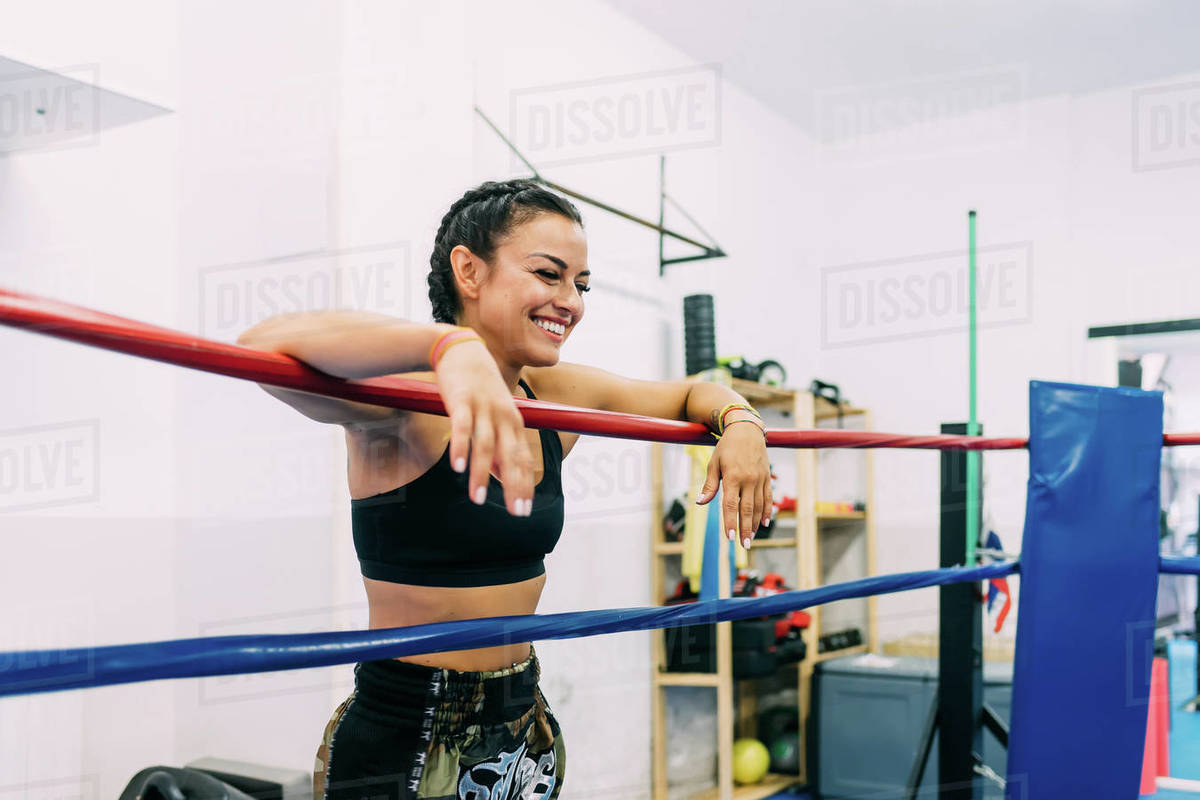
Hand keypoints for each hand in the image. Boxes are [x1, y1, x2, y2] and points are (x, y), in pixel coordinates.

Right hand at [433, 337, 533, 516]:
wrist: (461, 349)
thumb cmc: (480, 388)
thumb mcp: (494, 416)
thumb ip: (499, 446)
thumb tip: (503, 477)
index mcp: (513, 422)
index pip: (522, 459)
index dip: (524, 485)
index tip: (523, 511)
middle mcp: (503, 416)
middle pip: (511, 456)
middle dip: (514, 486)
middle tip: (514, 512)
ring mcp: (483, 408)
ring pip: (485, 446)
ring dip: (482, 474)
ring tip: (477, 499)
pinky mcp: (462, 400)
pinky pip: (462, 427)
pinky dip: (460, 447)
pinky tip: (458, 467)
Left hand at [695, 418, 771, 548]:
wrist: (746, 430)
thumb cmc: (726, 447)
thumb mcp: (714, 463)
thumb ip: (709, 484)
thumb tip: (700, 502)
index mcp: (732, 476)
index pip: (730, 504)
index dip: (730, 522)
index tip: (729, 537)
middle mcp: (748, 479)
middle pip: (747, 509)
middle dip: (745, 528)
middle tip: (744, 545)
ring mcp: (759, 479)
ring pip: (759, 506)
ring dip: (755, 524)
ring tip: (751, 538)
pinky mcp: (766, 477)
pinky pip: (768, 498)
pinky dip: (767, 511)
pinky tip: (764, 523)